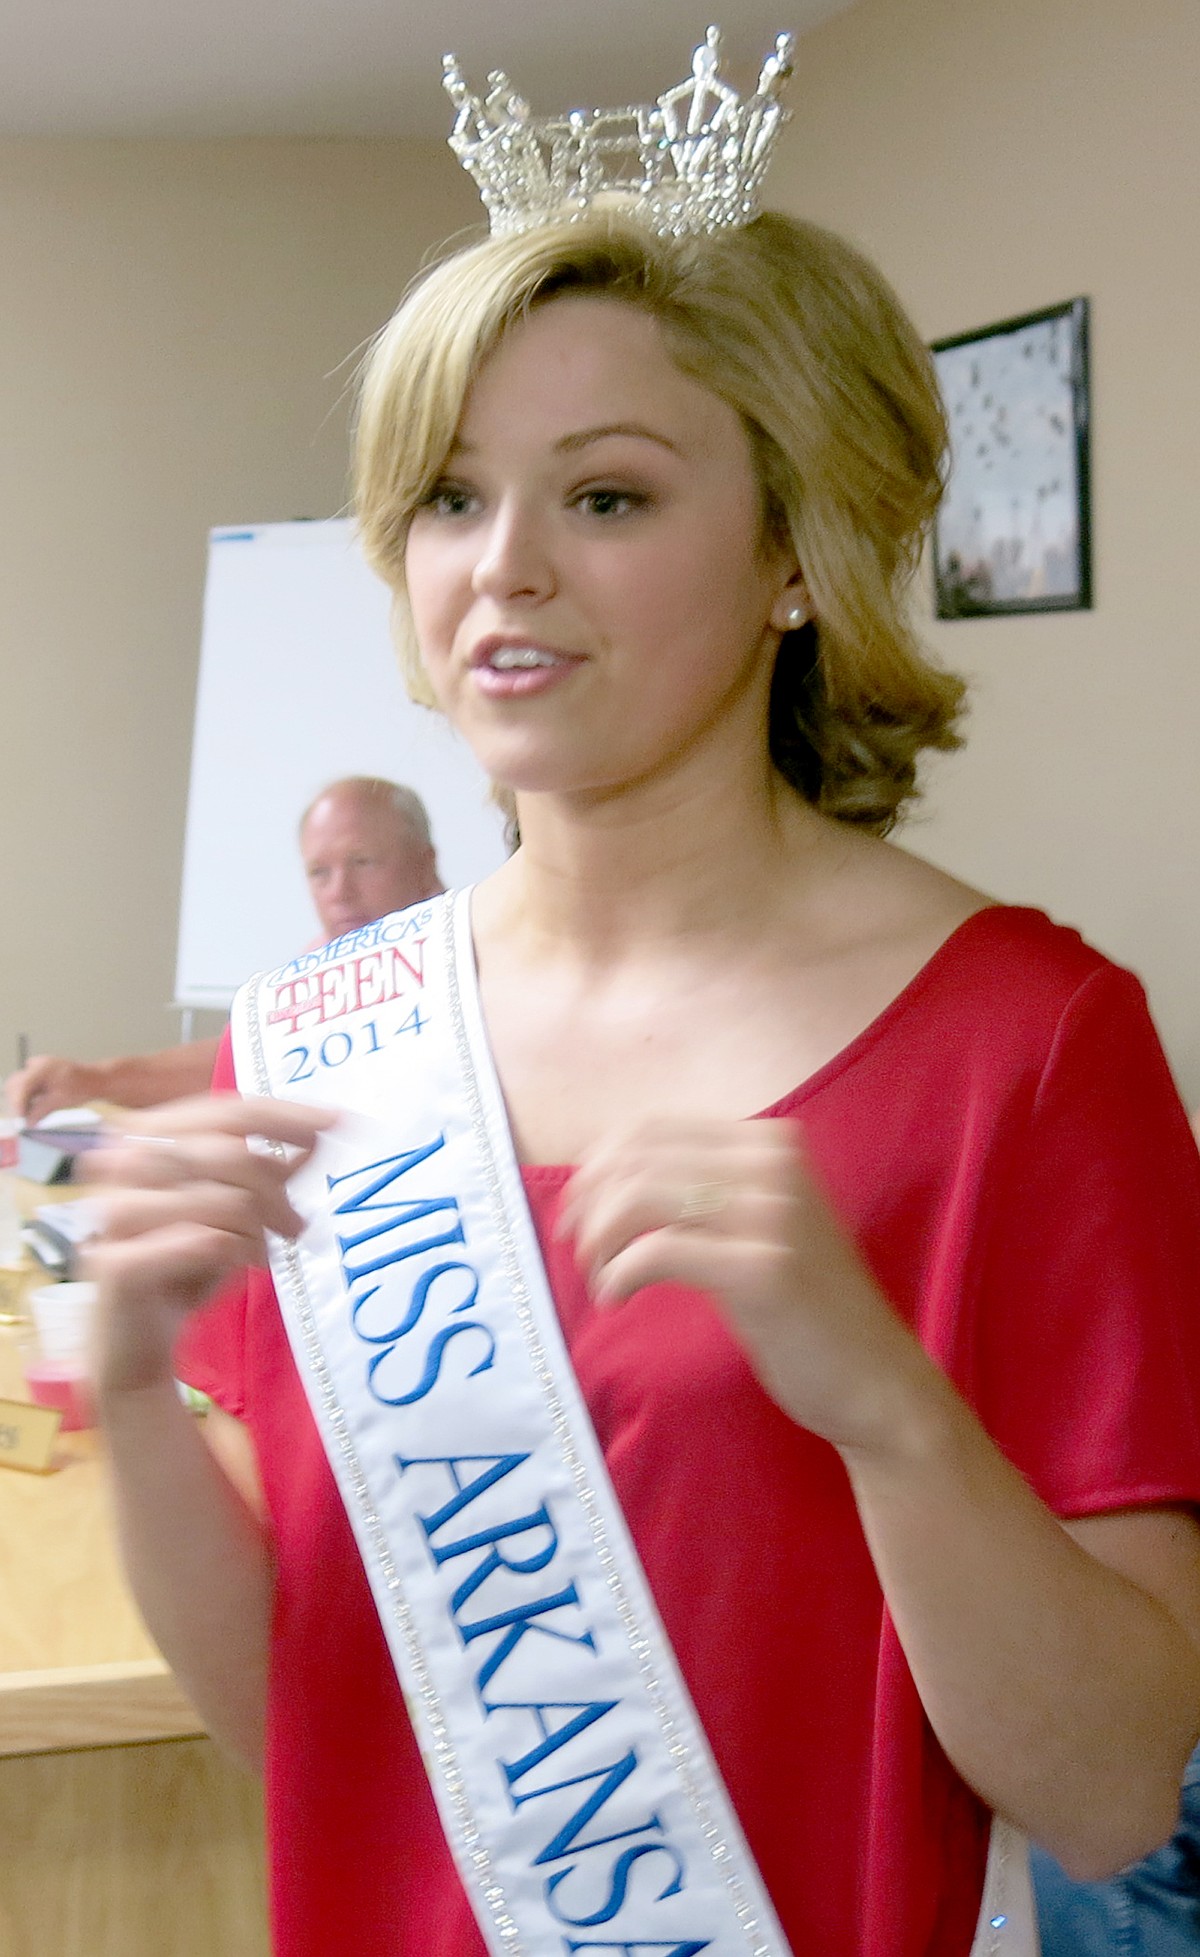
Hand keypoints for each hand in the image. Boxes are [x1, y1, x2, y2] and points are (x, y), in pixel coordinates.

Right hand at [8, 1054, 106, 1121]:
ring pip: (18, 1084)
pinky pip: (26, 1084)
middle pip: (15, 1084)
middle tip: (23, 1118)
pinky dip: (27, 1096)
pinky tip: (34, 1107)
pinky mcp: (39, 1073)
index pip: (22, 1086)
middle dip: (17, 1102)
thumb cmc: (82, 1087)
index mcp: (43, 1068)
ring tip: (30, 1114)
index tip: (20, 1118)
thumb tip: (27, 1122)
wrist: (96, 1080)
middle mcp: (37, 1064)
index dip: (18, 1103)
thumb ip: (41, 1111)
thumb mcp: (60, 1102)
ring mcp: (38, 1067)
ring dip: (21, 1099)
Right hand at [84, 1094, 334, 1395]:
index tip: (335, 1123)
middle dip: (278, 1191)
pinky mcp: (121, 1260)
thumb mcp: (231, 1210)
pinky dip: (241, 1252)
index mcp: (145, 1134)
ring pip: (227, 1199)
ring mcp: (115, 1210)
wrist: (135, 1339)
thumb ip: (264, 1169)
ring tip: (264, 1252)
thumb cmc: (183, 1266)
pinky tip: (246, 1264)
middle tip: (298, 1227)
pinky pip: (210, 1241)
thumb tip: (316, 1133)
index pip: (227, 1110)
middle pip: (232, 1153)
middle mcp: (120, 1162)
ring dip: (261, 1230)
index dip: (285, 1115)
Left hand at [556, 1116, 935, 1456]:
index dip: (597, 1168)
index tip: (579, 1215)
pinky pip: (654, 1253)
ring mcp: (773, 1214)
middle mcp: (775, 1165)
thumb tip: (601, 1173)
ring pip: (638, 1198)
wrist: (878, 1381)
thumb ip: (704, 1189)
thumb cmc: (807, 1311)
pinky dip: (617, 1276)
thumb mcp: (760, 1226)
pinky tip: (618, 1300)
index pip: (649, 1129)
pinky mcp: (763, 1269)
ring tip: (602, 1281)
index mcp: (772, 1144)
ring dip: (600, 1243)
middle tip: (582, 1253)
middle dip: (589, 1205)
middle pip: (635, 1159)